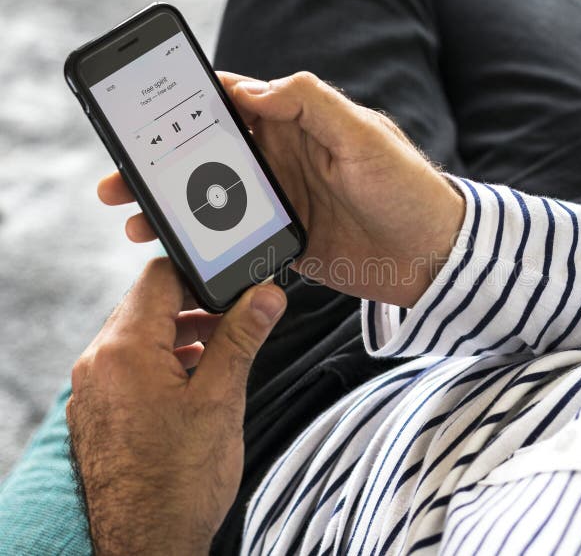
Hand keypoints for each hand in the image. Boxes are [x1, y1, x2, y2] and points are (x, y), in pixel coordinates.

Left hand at [66, 258, 285, 554]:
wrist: (147, 541)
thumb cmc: (181, 478)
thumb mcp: (222, 397)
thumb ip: (242, 336)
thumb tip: (265, 294)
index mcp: (124, 351)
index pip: (159, 277)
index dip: (201, 273)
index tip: (234, 284)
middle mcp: (98, 363)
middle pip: (147, 303)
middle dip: (194, 304)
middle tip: (236, 316)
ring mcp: (93, 388)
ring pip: (138, 334)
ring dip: (180, 332)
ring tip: (222, 349)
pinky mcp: (98, 409)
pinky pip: (129, 364)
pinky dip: (162, 359)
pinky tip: (194, 378)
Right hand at [99, 71, 464, 307]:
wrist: (435, 257)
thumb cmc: (409, 189)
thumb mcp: (364, 136)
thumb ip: (311, 104)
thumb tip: (251, 90)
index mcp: (300, 125)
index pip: (234, 104)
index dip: (187, 107)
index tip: (142, 118)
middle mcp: (285, 160)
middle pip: (210, 155)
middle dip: (162, 165)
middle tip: (119, 180)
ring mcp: (283, 202)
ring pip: (213, 199)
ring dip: (173, 207)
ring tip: (136, 220)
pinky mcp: (287, 240)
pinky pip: (236, 238)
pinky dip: (205, 243)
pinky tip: (177, 252)